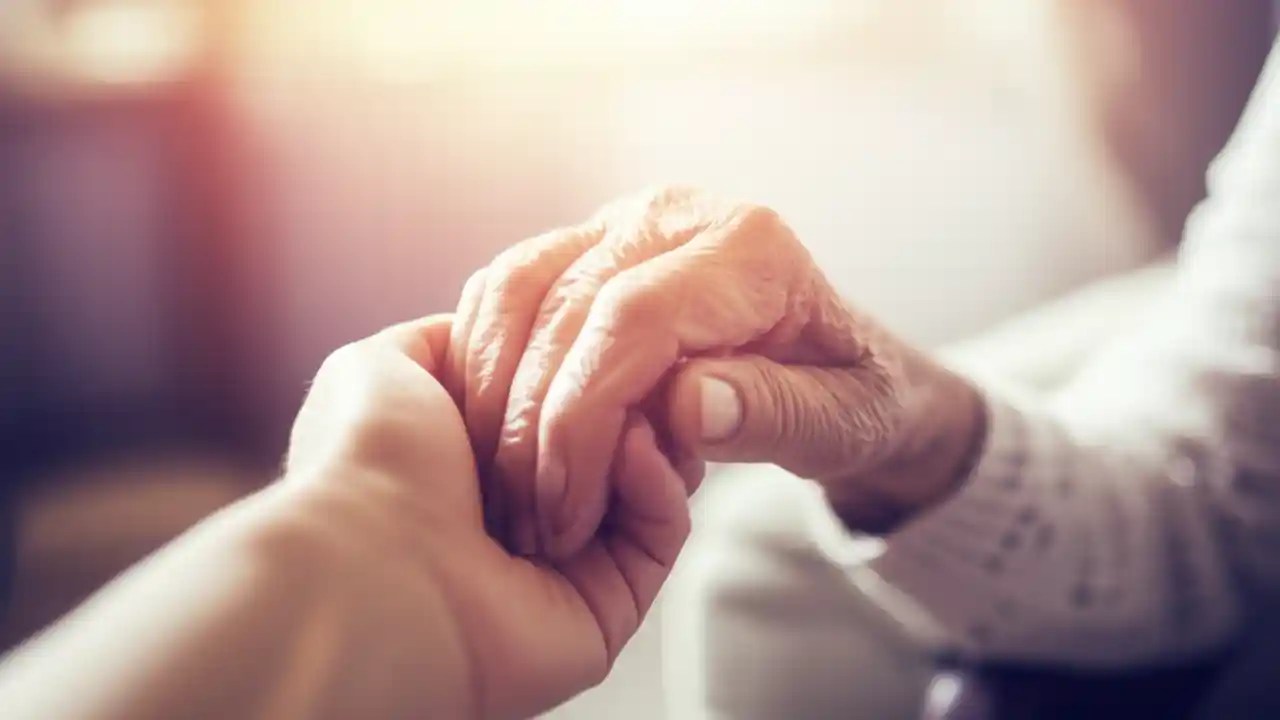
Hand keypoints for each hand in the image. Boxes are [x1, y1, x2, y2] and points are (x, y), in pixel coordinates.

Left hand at [286, 315, 690, 718]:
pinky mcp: (606, 604)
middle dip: (634, 395)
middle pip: (612, 438)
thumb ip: (450, 339)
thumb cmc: (367, 462)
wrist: (370, 560)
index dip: (589, 356)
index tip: (612, 323)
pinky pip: (658, 535)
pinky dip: (656, 483)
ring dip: (649, 432)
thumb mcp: (386, 363)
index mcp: (472, 458)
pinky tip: (635, 448)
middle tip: (646, 361)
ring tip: (637, 402)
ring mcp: (566, 559)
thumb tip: (503, 324)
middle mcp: (519, 510)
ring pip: (644, 483)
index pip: (562, 395)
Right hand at [451, 187, 985, 558]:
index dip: (583, 418)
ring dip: (493, 392)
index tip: (569, 509)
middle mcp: (677, 214)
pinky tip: (499, 433)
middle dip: (530, 426)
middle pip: (564, 307)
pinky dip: (484, 360)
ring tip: (508, 485)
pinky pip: (506, 288)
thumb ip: (777, 414)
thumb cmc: (852, 398)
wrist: (841, 363)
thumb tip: (688, 404)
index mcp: (752, 247)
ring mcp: (622, 221)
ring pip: (515, 288)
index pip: (633, 319)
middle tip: (531, 522)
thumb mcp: (846, 426)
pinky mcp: (584, 243)